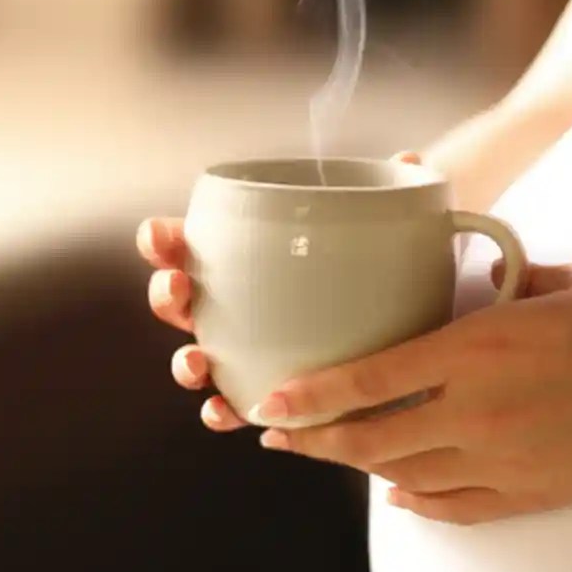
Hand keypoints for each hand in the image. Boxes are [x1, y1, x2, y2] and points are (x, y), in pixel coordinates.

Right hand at [136, 151, 423, 432]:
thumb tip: (410, 160)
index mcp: (238, 257)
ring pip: (194, 357)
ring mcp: (238, 351)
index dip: (162, 239)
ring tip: (197, 360)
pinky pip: (231, 407)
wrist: (397, 333)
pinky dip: (221, 411)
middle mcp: (228, 304)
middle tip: (180, 288)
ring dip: (185, 361)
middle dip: (165, 293)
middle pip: (176, 299)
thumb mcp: (379, 229)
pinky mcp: (260, 392)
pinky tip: (226, 411)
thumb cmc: (367, 267)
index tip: (160, 236)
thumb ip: (389, 192)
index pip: (185, 243)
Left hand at [246, 259, 571, 524]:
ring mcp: (507, 459)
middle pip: (371, 439)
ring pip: (405, 477)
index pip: (370, 378)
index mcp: (479, 348)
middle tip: (277, 433)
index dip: (311, 393)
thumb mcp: (560, 275)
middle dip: (313, 438)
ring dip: (358, 467)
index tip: (269, 398)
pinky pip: (457, 507)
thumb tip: (468, 274)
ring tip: (328, 453)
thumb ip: (498, 281)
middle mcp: (481, 411)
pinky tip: (399, 492)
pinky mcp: (535, 491)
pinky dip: (418, 500)